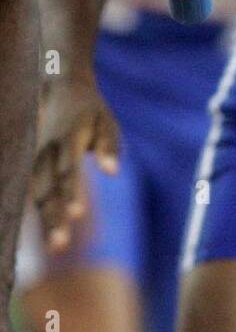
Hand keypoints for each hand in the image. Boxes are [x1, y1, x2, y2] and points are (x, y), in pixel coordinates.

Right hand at [30, 76, 117, 251]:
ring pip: (34, 191)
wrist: (58, 84)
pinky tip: (35, 231)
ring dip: (44, 219)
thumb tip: (112, 173)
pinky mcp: (27, 161)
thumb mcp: (106, 122)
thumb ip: (109, 146)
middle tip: (61, 246)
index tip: (78, 216)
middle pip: (47, 187)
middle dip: (53, 216)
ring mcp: (32, 155)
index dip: (71, 193)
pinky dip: (30, 209)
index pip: (68, 170)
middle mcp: (45, 148)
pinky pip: (27, 188)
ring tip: (55, 247)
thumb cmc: (90, 110)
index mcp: (67, 137)